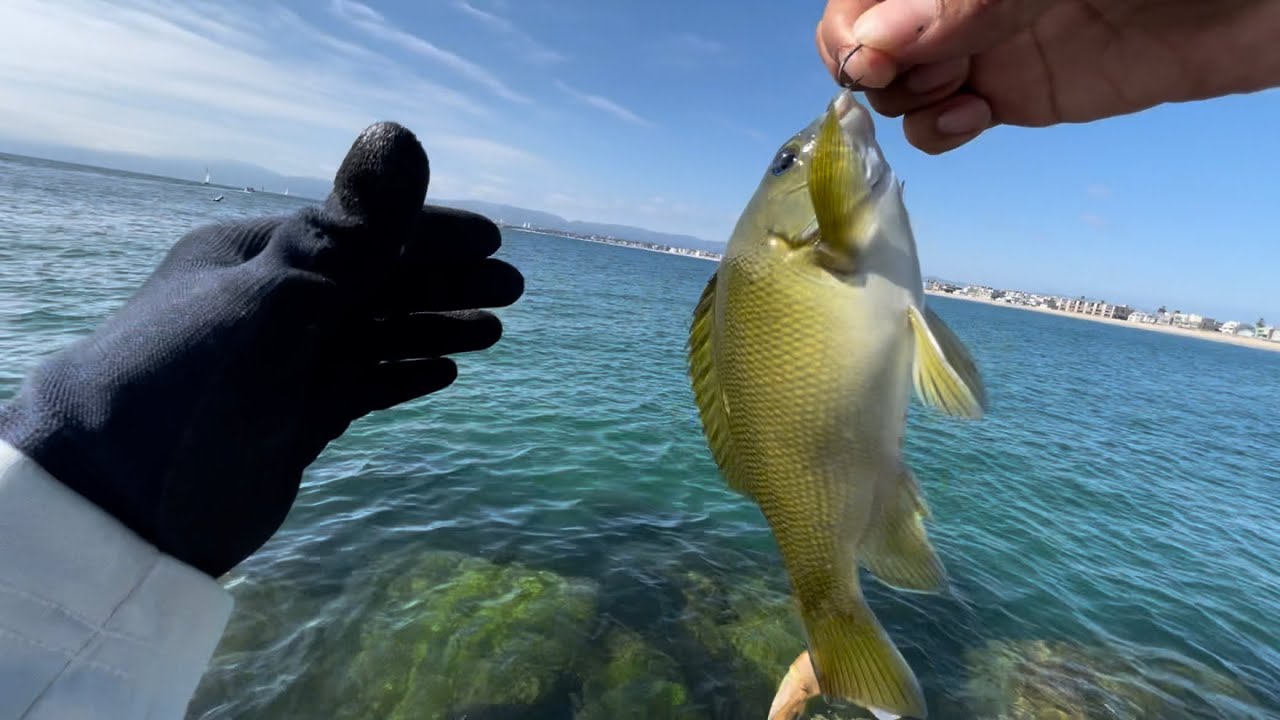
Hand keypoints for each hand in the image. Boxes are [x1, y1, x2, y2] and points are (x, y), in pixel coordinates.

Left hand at [0, 122, 523, 577]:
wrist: (122, 506)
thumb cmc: (192, 385)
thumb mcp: (275, 301)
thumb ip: (347, 231)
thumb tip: (402, 135)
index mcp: (254, 258)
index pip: (357, 235)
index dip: (429, 233)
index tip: (494, 240)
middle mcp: (268, 304)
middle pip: (375, 284)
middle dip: (444, 282)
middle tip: (514, 289)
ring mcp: (281, 366)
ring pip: (373, 336)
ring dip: (433, 327)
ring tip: (493, 329)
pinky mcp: (290, 421)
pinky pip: (360, 385)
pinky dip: (402, 375)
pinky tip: (445, 373)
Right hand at [817, 0, 1279, 153]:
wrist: (1261, 1)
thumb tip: (874, 44)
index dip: (850, 23)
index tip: (868, 56)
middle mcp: (958, 0)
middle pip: (866, 38)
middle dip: (874, 65)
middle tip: (919, 78)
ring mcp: (982, 46)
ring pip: (896, 85)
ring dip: (906, 101)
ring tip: (963, 94)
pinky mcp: (1014, 96)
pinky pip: (944, 122)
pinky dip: (938, 130)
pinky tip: (973, 118)